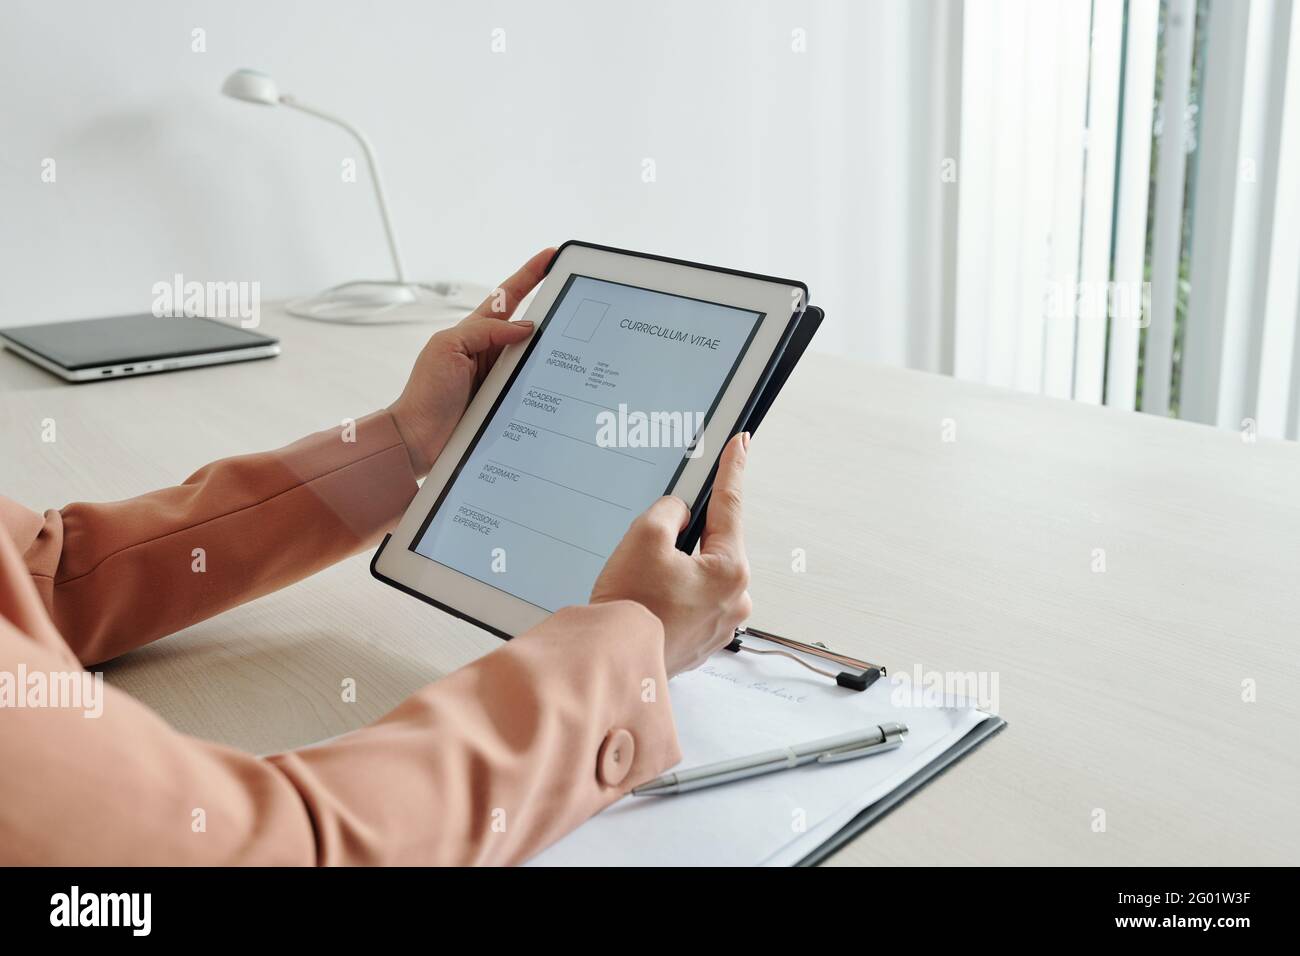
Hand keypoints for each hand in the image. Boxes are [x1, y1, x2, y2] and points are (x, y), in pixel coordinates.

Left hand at [388, 247, 554, 475]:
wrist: (418, 438)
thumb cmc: (426, 392)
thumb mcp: (448, 348)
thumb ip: (483, 331)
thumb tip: (525, 328)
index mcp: (475, 332)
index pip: (508, 297)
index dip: (529, 275)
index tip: (550, 256)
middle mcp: (491, 352)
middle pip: (531, 326)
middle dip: (554, 312)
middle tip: (577, 299)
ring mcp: (501, 378)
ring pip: (536, 357)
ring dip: (553, 352)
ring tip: (574, 342)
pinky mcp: (507, 402)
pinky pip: (533, 387)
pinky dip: (547, 383)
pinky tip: (561, 384)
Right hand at [590, 432, 752, 675]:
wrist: (613, 662)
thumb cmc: (630, 607)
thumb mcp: (645, 536)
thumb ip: (670, 511)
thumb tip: (680, 514)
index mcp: (731, 570)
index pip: (731, 505)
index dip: (733, 468)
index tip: (742, 444)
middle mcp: (735, 600)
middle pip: (714, 546)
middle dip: (687, 537)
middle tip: (653, 544)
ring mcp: (721, 625)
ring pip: (701, 577)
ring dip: (677, 571)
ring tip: (641, 583)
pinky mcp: (702, 642)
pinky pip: (692, 604)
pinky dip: (672, 597)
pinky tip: (647, 602)